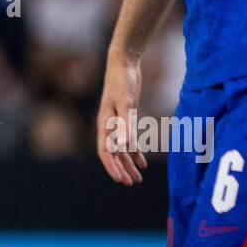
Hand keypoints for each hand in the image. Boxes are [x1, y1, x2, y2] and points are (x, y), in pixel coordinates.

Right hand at [97, 54, 147, 185]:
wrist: (123, 63)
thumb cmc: (122, 81)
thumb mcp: (126, 103)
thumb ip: (125, 124)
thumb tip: (123, 146)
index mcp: (105, 123)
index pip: (106, 151)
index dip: (112, 167)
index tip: (120, 180)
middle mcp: (108, 125)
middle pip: (113, 153)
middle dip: (121, 169)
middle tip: (131, 183)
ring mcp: (116, 122)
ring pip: (121, 148)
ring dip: (128, 163)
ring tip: (138, 178)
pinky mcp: (125, 117)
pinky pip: (128, 139)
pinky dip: (134, 151)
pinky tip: (142, 162)